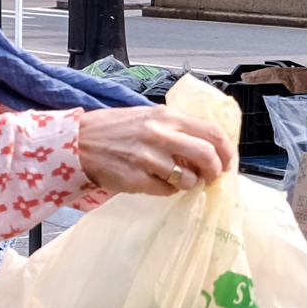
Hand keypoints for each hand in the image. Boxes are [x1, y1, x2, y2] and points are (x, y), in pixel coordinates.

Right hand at [76, 107, 236, 195]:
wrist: (78, 141)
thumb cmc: (113, 129)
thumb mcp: (148, 117)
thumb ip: (177, 128)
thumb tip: (207, 146)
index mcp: (166, 117)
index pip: (212, 132)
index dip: (226, 150)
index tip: (227, 161)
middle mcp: (160, 135)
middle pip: (207, 156)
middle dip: (216, 171)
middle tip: (212, 177)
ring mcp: (148, 158)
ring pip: (188, 179)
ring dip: (189, 183)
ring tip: (178, 179)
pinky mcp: (137, 179)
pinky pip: (166, 191)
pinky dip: (167, 190)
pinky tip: (156, 181)